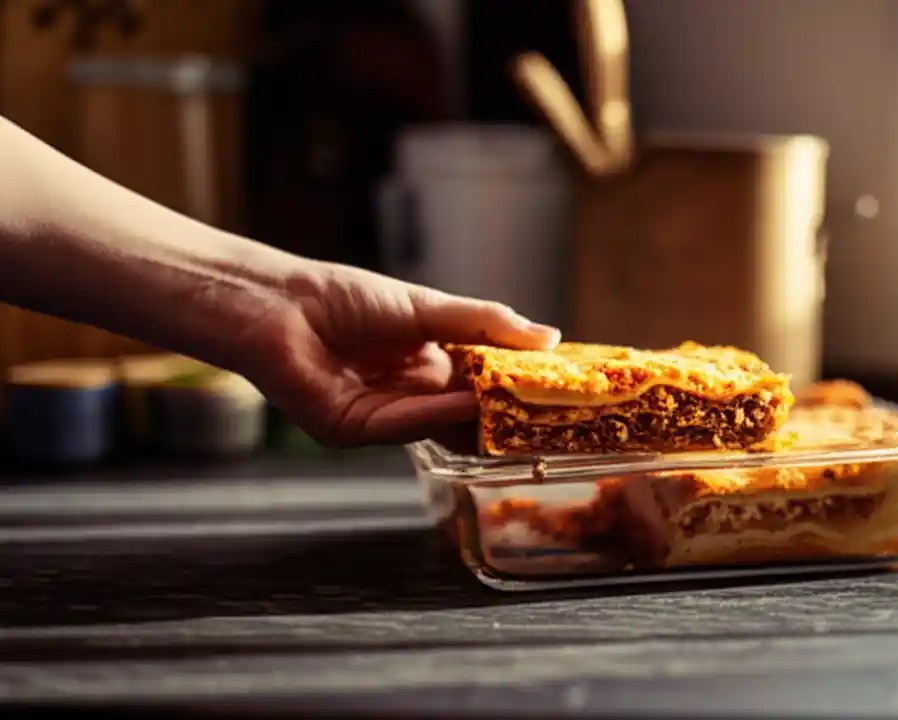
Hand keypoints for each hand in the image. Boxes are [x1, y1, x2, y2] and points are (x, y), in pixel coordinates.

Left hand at [239, 262, 559, 445]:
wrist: (277, 303)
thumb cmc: (342, 296)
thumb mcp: (428, 307)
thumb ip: (486, 322)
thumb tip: (550, 336)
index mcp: (426, 365)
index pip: (482, 385)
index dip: (516, 387)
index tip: (557, 388)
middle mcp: (408, 396)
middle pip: (466, 415)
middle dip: (505, 415)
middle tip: (551, 413)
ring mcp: (381, 417)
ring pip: (439, 426)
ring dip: (479, 419)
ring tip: (522, 408)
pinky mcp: (352, 430)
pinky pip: (403, 427)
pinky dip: (437, 415)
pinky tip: (468, 403)